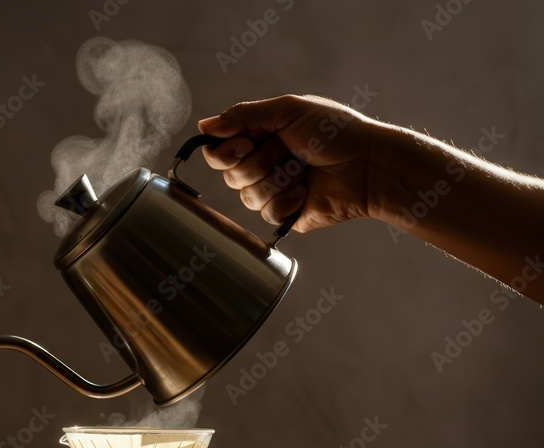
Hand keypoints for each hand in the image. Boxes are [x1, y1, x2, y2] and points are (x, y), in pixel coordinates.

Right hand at [198, 94, 380, 231]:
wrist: (366, 164)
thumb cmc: (334, 131)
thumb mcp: (286, 109)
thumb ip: (242, 116)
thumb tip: (204, 127)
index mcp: (259, 137)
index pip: (218, 153)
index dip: (226, 152)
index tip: (247, 143)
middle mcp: (262, 164)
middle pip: (230, 176)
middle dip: (261, 163)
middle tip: (289, 152)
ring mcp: (273, 191)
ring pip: (248, 197)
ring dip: (277, 181)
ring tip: (303, 171)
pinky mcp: (286, 214)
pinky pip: (267, 215)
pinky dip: (286, 201)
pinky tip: (306, 192)